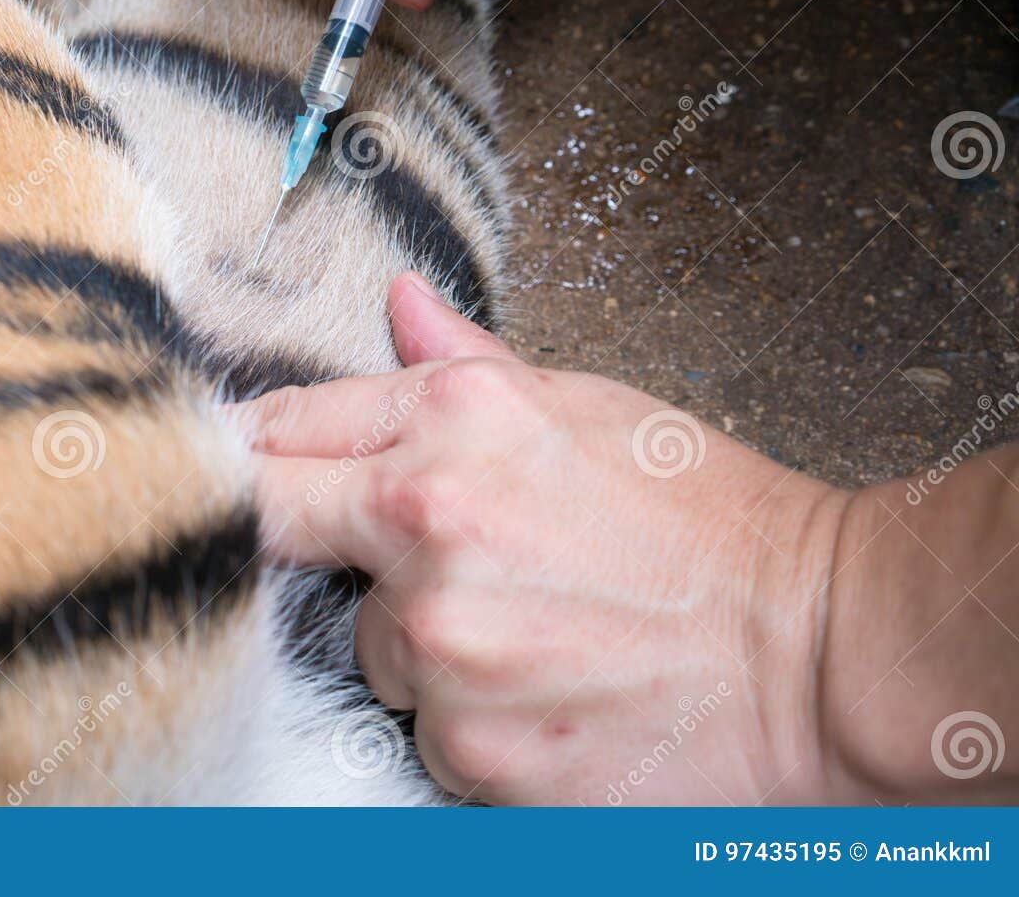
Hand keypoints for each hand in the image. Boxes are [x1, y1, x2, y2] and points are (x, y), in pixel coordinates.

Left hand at [241, 273, 850, 803]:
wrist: (819, 648)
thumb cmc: (708, 518)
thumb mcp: (585, 404)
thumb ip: (461, 361)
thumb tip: (397, 301)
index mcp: (451, 424)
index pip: (279, 430)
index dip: (248, 451)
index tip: (233, 465)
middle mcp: (430, 527)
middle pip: (285, 542)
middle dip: (332, 548)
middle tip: (428, 557)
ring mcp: (445, 648)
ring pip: (371, 649)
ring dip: (422, 645)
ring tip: (529, 629)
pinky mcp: (471, 752)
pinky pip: (424, 732)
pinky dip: (471, 720)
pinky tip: (548, 691)